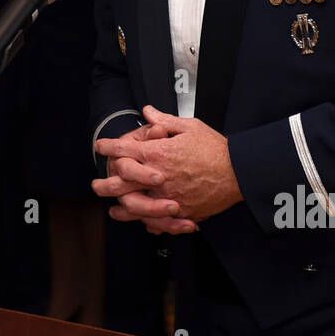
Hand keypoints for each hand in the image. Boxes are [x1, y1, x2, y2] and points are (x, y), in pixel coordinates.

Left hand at [94, 105, 241, 227]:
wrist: (238, 172)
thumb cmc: (216, 148)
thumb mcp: (190, 127)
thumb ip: (164, 121)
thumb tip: (147, 111)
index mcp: (159, 153)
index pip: (124, 149)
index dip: (109, 146)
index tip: (101, 145)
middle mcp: (159, 177)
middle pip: (121, 183)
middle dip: (105, 183)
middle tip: (96, 185)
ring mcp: (168, 197)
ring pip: (135, 207)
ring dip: (121, 209)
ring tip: (112, 210)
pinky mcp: (181, 212)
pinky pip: (158, 222)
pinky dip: (148, 223)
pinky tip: (142, 223)